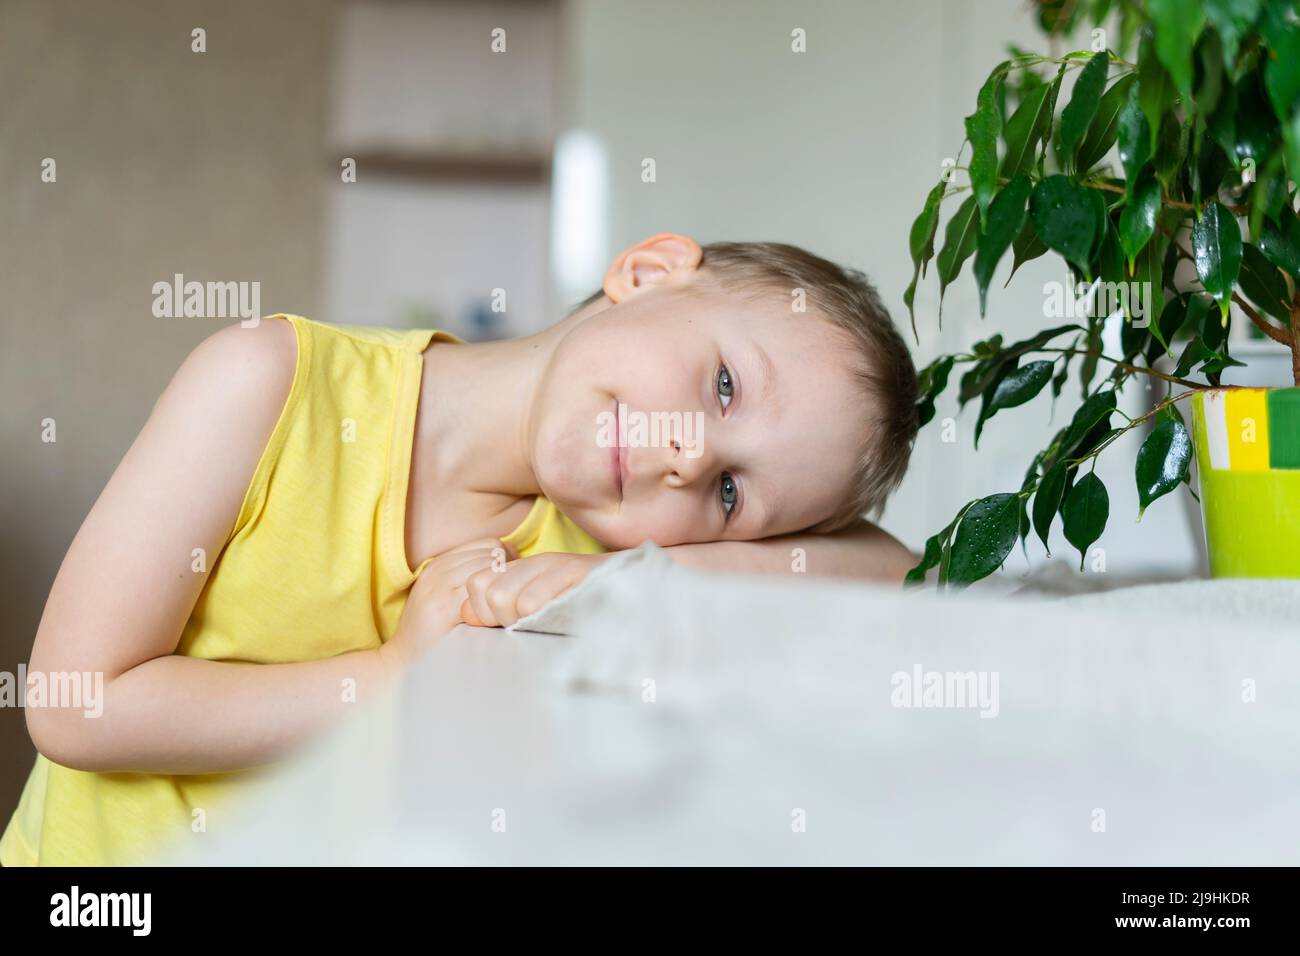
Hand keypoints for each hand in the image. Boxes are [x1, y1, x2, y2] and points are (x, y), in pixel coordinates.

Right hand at [381, 537, 516, 674]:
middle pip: (492, 554)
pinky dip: (495, 602)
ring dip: (504, 588)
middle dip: (509, 573)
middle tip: (514, 599)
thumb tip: (513, 554)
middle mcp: (437, 571)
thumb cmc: (435, 634)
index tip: (511, 586)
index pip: (488, 544)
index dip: (506, 562)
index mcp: (440, 564)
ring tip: (506, 610)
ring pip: (489, 570)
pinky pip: (481, 592)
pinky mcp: (442, 607)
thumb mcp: (449, 597)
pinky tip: (496, 620)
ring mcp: (437, 588)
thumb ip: (474, 576)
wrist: (401, 664)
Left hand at [461, 551, 609, 627]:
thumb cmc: (586, 609)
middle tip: (531, 626)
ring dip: (526, 621)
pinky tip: (558, 619)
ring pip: (513, 600)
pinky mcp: (581, 575)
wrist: (638, 592)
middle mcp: (540, 563)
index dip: (484, 612)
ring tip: (547, 625)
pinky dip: (543, 615)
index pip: (476, 585)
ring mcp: (561, 566)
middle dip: (505, 619)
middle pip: (491, 594)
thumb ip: (498, 610)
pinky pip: (539, 601)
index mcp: (525, 569)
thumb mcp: (538, 609)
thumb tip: (464, 612)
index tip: (509, 624)